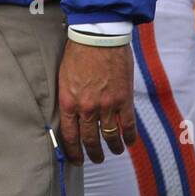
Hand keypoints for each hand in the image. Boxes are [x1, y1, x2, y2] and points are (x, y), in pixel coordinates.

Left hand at [57, 38, 136, 163]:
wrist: (98, 36)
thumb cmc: (79, 52)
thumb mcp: (65, 77)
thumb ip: (69, 98)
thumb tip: (73, 115)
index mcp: (69, 102)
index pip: (69, 136)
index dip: (73, 152)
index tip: (76, 160)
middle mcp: (87, 108)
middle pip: (89, 140)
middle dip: (93, 153)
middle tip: (96, 158)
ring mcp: (106, 105)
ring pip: (109, 136)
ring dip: (112, 147)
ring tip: (114, 151)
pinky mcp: (123, 99)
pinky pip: (128, 126)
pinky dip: (129, 137)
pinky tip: (129, 142)